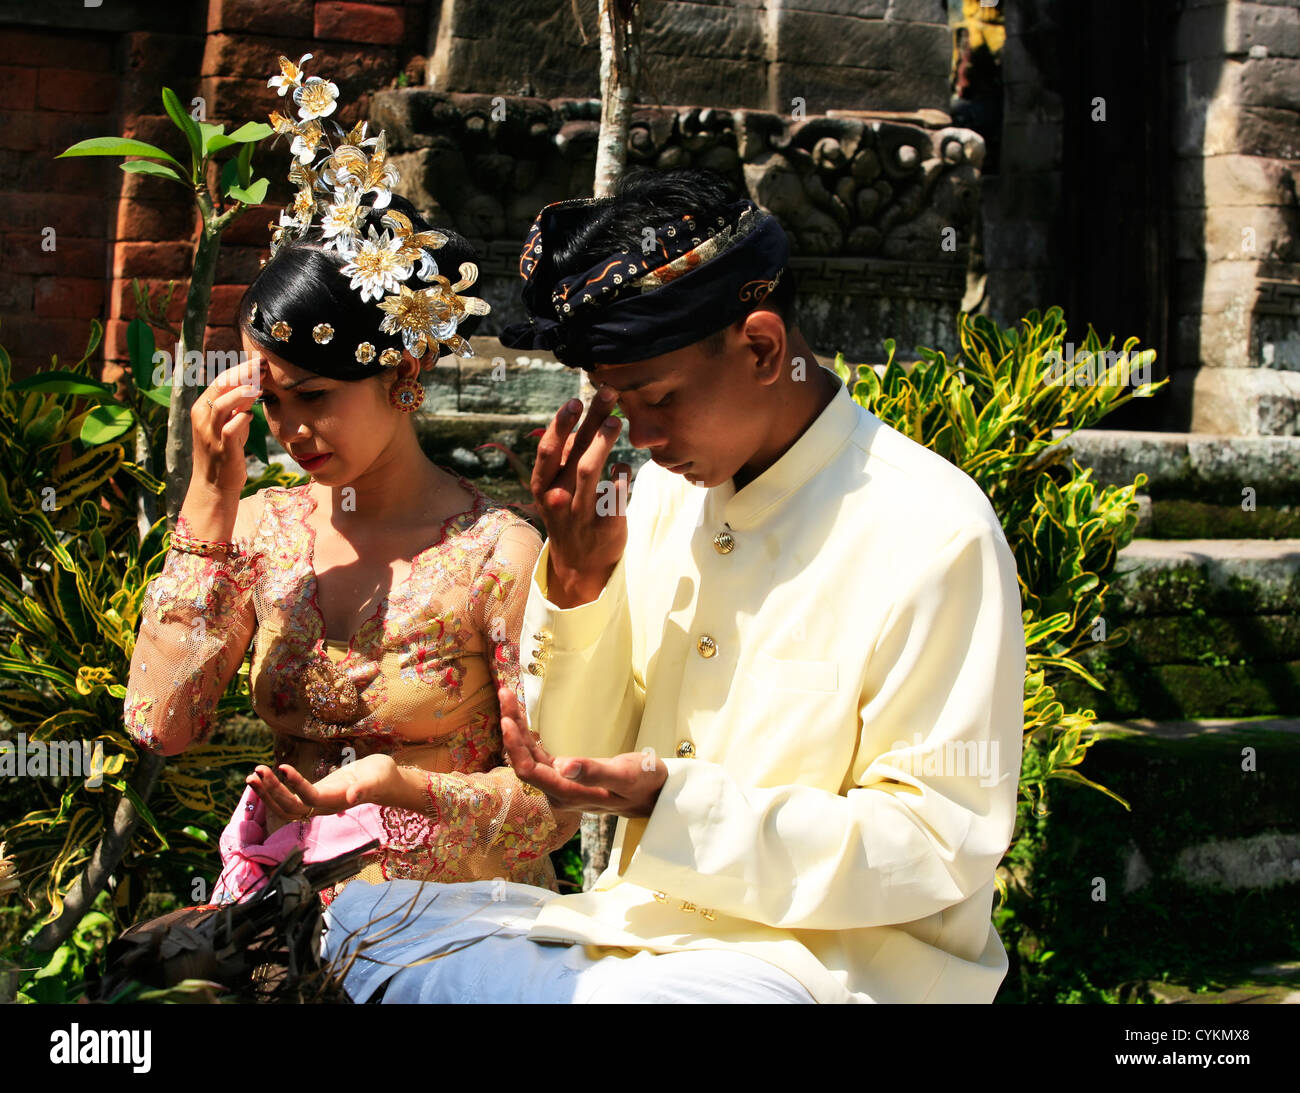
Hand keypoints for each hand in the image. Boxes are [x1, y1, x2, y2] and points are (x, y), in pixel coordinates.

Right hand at [192, 354, 262, 496]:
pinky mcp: (222, 449)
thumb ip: (239, 406)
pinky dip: (241, 419)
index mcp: (203, 409)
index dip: (240, 369)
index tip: (260, 361)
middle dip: (243, 373)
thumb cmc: (225, 452)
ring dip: (242, 393)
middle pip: (220, 386)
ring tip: (259, 386)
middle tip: (263, 364)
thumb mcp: (231, 424)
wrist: (214, 485)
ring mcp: (210, 434)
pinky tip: (252, 414)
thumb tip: (254, 384)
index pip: (220, 381)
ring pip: (222, 405)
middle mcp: (203, 418)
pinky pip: (229, 430)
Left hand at [246, 754, 398, 823]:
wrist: (386, 783)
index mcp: (337, 801)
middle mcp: (323, 806)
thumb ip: (365, 788)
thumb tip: (352, 797)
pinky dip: (272, 791)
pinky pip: (288, 799)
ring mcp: (317, 803)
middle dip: (272, 792)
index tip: (281, 767)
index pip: (310, 798)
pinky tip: (262, 778)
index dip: (295, 786)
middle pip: (291, 808)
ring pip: (285, 807)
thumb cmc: (383, 777)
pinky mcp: (314, 795)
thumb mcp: (377, 778)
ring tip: (253, 775)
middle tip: (257, 771)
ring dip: (267, 793)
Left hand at [498, 685, 666, 817]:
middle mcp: (558, 792)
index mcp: (568, 794)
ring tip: (508, 699)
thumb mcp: (624, 774)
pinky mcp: (564, 776)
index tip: (507, 717)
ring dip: (517, 729)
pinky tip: (522, 720)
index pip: (530, 771)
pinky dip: (528, 735)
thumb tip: (562, 766)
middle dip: (511, 728)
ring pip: (529, 757)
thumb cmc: (643, 783)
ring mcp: (560, 784)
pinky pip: (539, 756)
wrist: (655, 795)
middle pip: (524, 761)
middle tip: (505, 694)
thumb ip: (593, 772)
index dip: (515, 745)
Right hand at [532, 387, 631, 605]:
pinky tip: (623, 467)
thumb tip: (575, 420)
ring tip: (617, 421)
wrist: (580, 566)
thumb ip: (564, 460)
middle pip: (574, 452)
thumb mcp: (556, 491)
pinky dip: (622, 474)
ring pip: (591, 470)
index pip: (548, 450)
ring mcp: (581, 513)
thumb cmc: (569, 518)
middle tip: (607, 395)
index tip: (575, 401)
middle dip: (590, 420)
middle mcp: (559, 498)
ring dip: (603, 441)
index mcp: (543, 487)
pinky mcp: (607, 524)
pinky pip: (618, 491)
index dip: (561, 423)